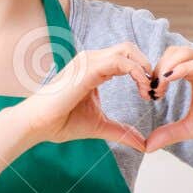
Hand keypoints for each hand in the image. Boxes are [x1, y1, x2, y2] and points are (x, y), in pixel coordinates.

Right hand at [8, 42, 153, 151]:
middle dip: (147, 66)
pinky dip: (136, 72)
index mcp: (94, 68)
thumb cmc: (61, 122)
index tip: (150, 94)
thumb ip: (121, 131)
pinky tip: (142, 90)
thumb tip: (143, 144)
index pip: (126, 58)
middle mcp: (91, 59)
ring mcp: (88, 61)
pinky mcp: (88, 69)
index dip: (143, 72)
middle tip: (154, 90)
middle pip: (130, 49)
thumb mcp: (100, 126)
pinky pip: (121, 61)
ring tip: (149, 91)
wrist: (38, 125)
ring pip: (128, 50)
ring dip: (144, 68)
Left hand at [144, 45, 192, 151]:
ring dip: (168, 65)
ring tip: (159, 86)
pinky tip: (170, 78)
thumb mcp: (192, 128)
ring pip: (186, 52)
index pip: (170, 61)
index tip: (149, 93)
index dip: (156, 73)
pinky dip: (183, 68)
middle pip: (174, 52)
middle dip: (158, 67)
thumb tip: (147, 146)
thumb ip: (170, 133)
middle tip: (152, 89)